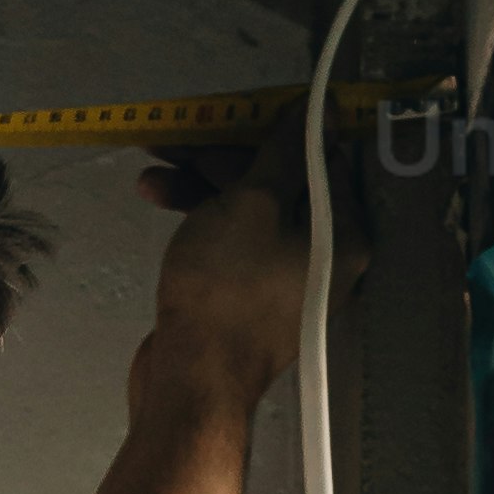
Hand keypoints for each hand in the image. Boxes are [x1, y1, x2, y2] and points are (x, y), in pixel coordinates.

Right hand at [140, 107, 336, 404]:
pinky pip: (233, 239)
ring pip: (248, 209)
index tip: (234, 111)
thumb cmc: (226, 288)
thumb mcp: (252, 202)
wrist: (191, 383)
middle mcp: (323, 254)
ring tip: (151, 174)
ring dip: (199, 184)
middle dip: (222, 158)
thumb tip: (321, 111)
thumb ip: (284, 152)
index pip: (319, 159)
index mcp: (343, 233)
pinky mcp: (249, 295)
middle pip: (279, 183)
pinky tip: (159, 198)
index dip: (274, 128)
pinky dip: (200, 217)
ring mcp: (284, 278)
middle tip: (175, 139)